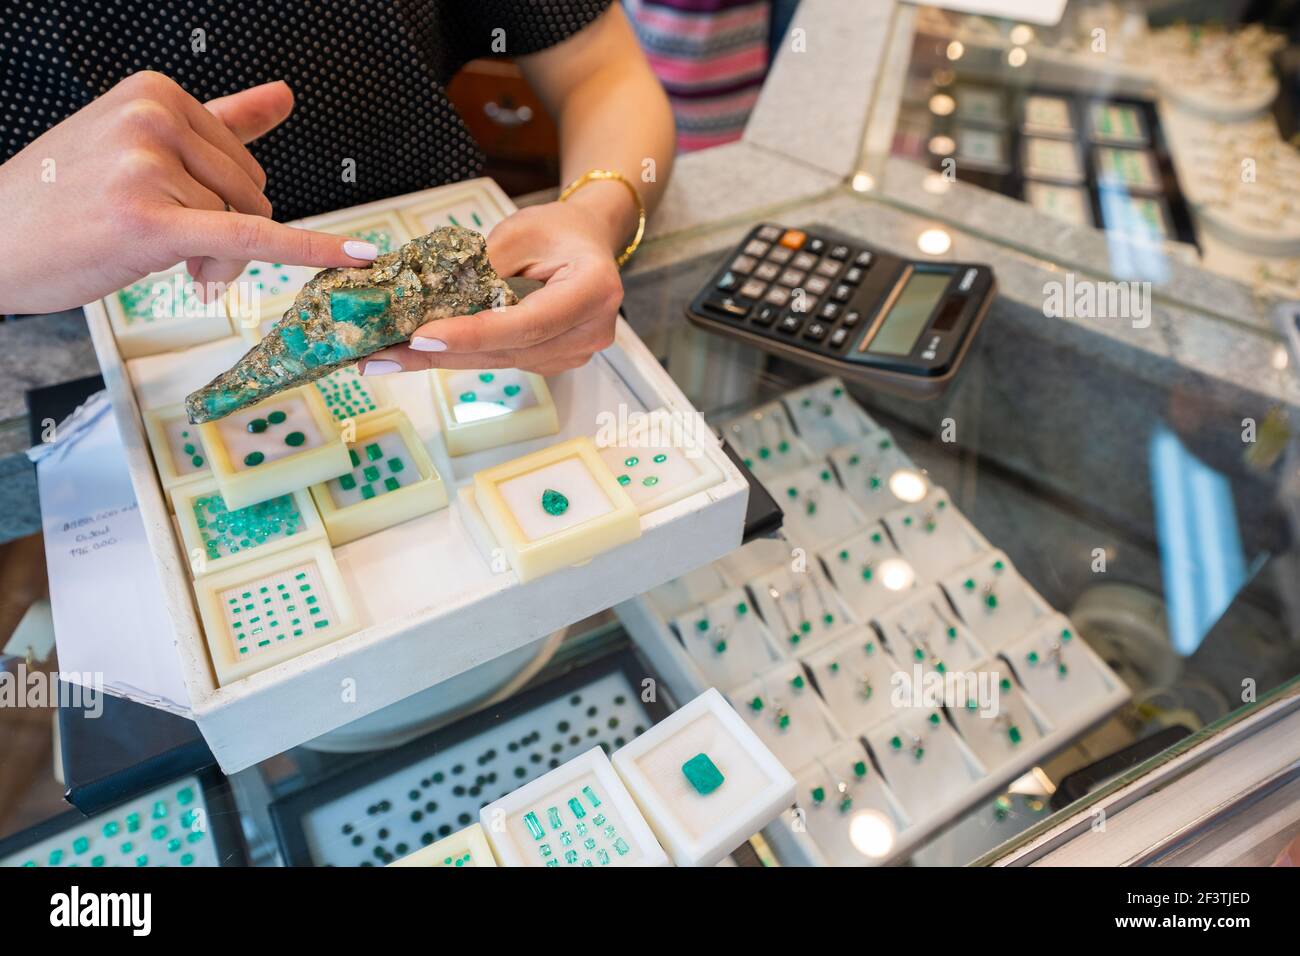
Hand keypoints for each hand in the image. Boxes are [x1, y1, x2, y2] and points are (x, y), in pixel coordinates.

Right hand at [0, 71, 377, 313]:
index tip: (179, 211)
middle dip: (226, 230)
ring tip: (156, 255)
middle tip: (168, 246)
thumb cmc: (63, 199)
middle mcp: (154, 119)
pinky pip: (252, 237)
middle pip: (251, 188)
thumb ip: (223, 121)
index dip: (226, 199)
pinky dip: (310, 250)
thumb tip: (286, 96)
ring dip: (216, 258)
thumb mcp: (138, 143)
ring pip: (243, 223)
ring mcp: (150, 166)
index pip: (242, 157)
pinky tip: (356, 256)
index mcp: (156, 93)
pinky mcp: (152, 219)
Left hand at [361, 194, 626, 376]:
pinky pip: (504, 360)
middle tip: (385, 356)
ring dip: (445, 358)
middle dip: (444, 353)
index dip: (472, 334)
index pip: (526, 323)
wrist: (588, 242)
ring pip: (501, 361)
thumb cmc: (559, 230)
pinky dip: (464, 354)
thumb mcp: (520, 232)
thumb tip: (431, 298)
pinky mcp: (555, 360)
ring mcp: (575, 353)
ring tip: (391, 356)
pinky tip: (423, 351)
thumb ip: (484, 267)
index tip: (421, 338)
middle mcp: (590, 332)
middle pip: (509, 350)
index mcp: (592, 291)